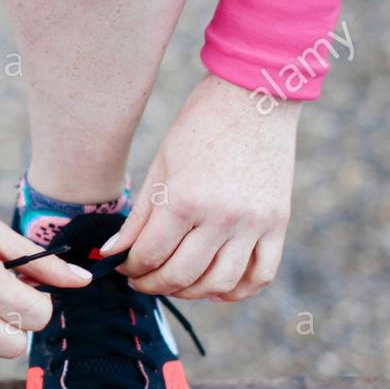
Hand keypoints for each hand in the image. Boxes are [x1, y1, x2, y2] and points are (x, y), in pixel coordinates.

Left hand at [104, 76, 297, 300]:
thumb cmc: (200, 126)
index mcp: (184, 200)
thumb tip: (111, 254)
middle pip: (181, 276)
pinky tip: (216, 285)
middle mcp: (221, 218)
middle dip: (153, 284)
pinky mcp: (278, 223)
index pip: (149, 255)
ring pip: (219, 284)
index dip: (131, 269)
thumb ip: (139, 218)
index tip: (125, 267)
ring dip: (191, 292)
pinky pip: (261, 275)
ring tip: (176, 282)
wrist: (254, 96)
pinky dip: (237, 290)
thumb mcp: (161, 167)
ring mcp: (253, 224)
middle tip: (143, 279)